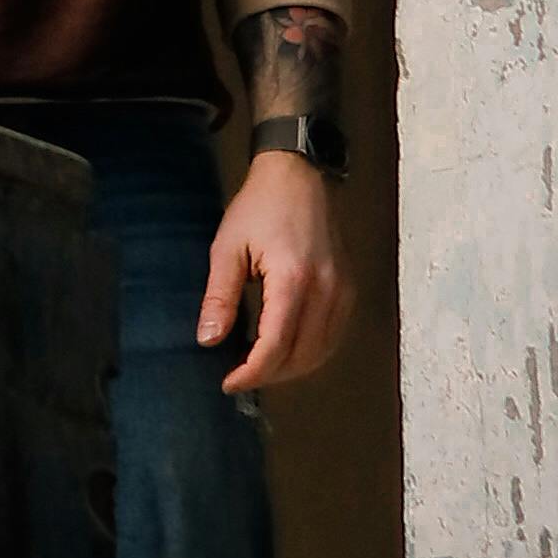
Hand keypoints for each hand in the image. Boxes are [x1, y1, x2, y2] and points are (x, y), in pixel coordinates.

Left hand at [198, 153, 352, 393]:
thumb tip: (209, 341)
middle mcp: (326, 290)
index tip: (228, 382)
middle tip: (239, 374)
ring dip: (290, 368)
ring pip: (321, 353)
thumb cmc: (260, 206)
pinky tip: (287, 349)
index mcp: (293, 280)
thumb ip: (220, 298)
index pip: (275, 347)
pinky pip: (333, 337)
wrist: (298, 174)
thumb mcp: (228, 248)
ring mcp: (343, 291)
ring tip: (260, 365)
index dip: (251, 373)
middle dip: (269, 375)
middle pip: (300, 357)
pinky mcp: (349, 289)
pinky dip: (311, 353)